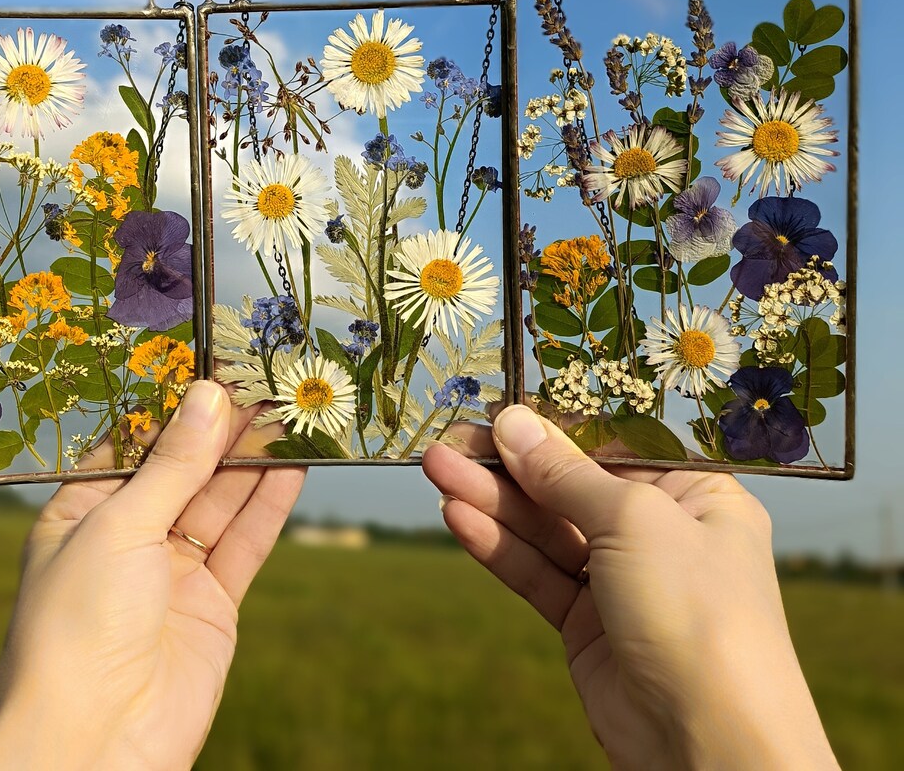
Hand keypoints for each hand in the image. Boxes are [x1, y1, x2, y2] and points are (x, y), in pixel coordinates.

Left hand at [0, 380, 304, 770]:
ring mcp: (172, 572)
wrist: (94, 745)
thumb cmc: (77, 627)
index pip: (133, 446)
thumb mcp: (120, 527)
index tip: (214, 367)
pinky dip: (268, 505)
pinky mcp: (212, 604)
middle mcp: (127, 538)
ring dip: (252, 461)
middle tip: (265, 383)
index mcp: (82, 513)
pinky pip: (244, 543)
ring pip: (219, 502)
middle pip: (183, 470)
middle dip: (222, 430)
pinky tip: (293, 467)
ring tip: (288, 413)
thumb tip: (210, 397)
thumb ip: (173, 464)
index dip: (174, 410)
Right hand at [423, 406, 838, 770]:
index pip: (612, 445)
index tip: (495, 409)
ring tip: (435, 468)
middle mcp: (658, 532)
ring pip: (544, 527)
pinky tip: (457, 516)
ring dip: (490, 498)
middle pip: (569, 484)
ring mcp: (620, 580)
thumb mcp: (631, 520)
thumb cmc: (696, 612)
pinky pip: (537, 571)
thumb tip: (511, 422)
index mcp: (694, 494)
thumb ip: (564, 472)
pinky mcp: (587, 624)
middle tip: (447, 440)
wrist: (712, 748)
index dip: (552, 427)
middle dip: (507, 463)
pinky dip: (498, 545)